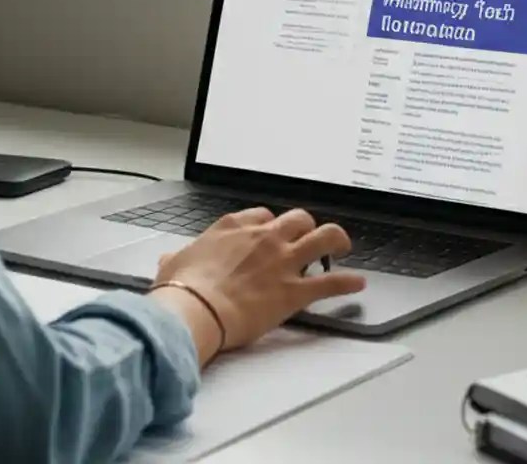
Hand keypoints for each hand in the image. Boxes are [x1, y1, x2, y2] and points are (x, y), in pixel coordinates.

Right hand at [148, 208, 366, 363]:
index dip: (270, 224)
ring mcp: (283, 261)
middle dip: (306, 226)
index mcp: (234, 228)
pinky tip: (357, 283)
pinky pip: (331, 281)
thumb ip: (177, 260)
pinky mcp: (295, 290)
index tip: (270, 233)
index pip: (262, 215)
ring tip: (342, 246)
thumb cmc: (181, 290)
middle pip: (298, 218)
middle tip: (308, 237)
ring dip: (336, 240)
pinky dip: (348, 282)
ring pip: (324, 237)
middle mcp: (264, 238)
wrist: (195, 310)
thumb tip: (168, 261)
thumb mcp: (173, 266)